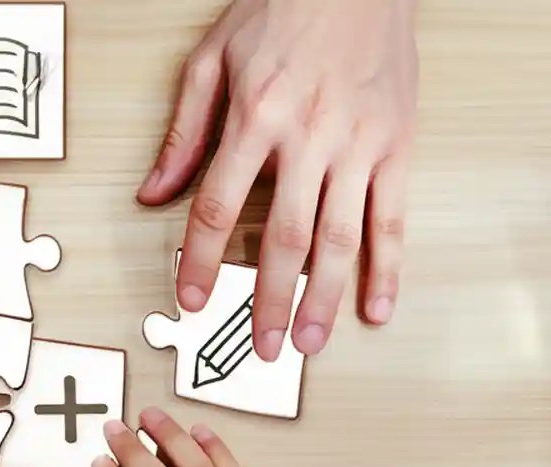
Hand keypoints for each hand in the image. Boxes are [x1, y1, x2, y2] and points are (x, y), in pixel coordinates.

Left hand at [138, 0, 417, 357]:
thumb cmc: (281, 8)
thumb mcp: (211, 58)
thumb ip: (183, 131)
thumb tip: (152, 193)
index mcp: (257, 116)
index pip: (221, 206)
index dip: (202, 260)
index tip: (192, 300)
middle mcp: (309, 136)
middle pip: (286, 236)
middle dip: (271, 301)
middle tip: (263, 348)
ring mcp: (359, 144)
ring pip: (340, 237)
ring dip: (324, 298)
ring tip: (310, 343)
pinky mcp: (397, 145)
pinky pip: (392, 217)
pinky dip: (387, 268)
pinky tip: (376, 307)